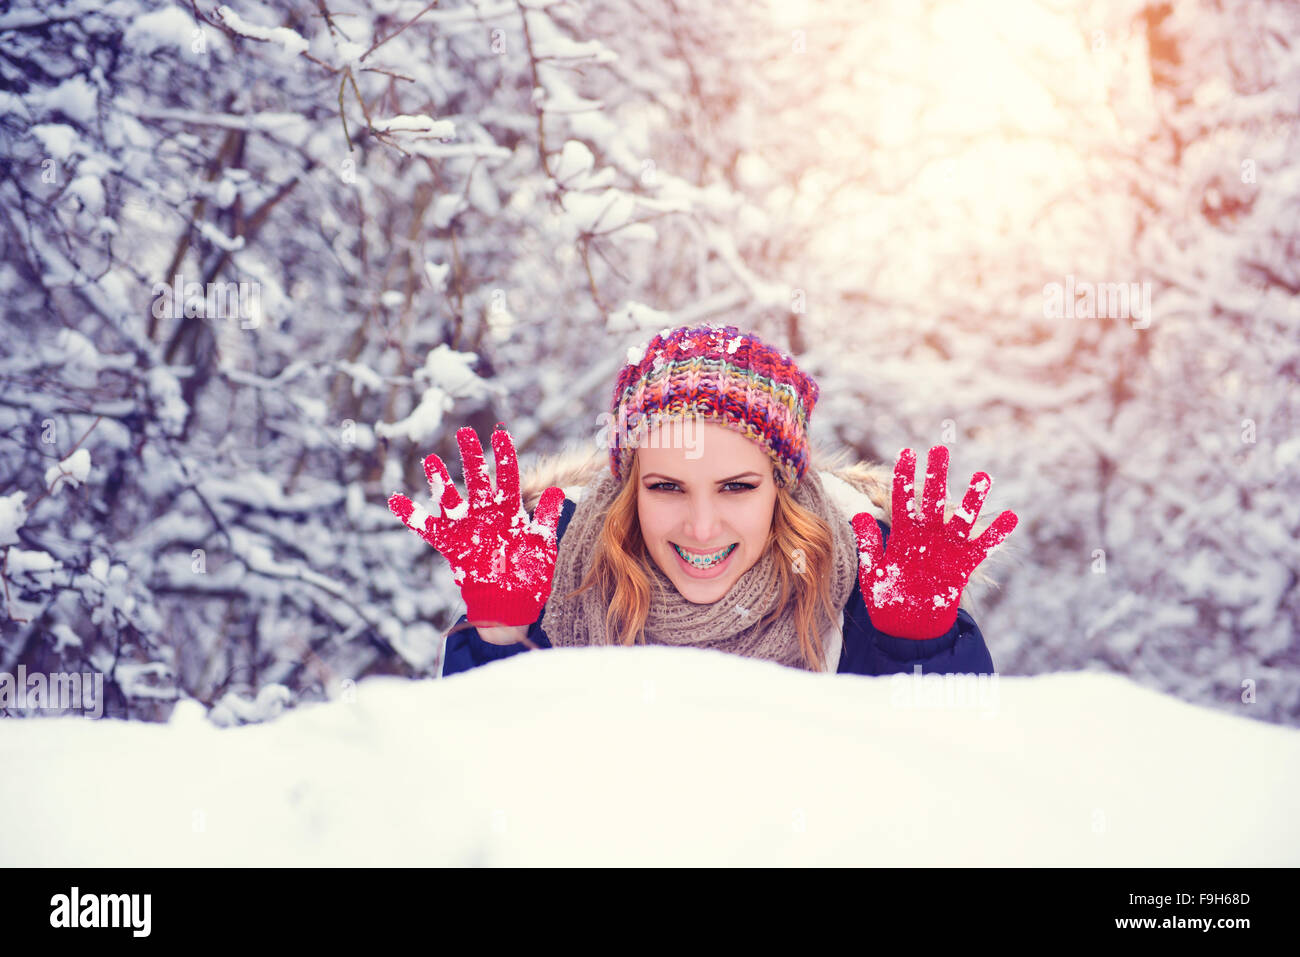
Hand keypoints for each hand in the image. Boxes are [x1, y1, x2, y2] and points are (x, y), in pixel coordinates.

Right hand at [388, 425, 565, 627]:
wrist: (510, 604)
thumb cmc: (529, 574)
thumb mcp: (542, 545)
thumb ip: (547, 518)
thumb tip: (558, 491)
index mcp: (509, 511)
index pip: (507, 476)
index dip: (504, 455)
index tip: (500, 433)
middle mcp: (485, 514)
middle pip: (477, 478)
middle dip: (471, 455)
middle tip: (465, 432)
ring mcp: (466, 528)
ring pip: (450, 498)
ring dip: (440, 480)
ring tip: (432, 461)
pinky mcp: (450, 545)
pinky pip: (426, 528)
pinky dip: (411, 515)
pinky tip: (395, 500)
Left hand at [850, 445, 1017, 639]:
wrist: (907, 627)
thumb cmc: (887, 597)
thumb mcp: (873, 570)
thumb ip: (869, 543)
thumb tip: (857, 514)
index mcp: (903, 533)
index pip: (903, 499)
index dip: (905, 476)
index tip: (907, 452)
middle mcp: (927, 535)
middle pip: (934, 499)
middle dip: (937, 475)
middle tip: (940, 449)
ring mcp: (947, 548)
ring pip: (961, 518)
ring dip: (973, 499)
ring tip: (983, 476)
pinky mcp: (963, 565)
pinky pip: (983, 547)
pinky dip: (997, 533)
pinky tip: (1011, 517)